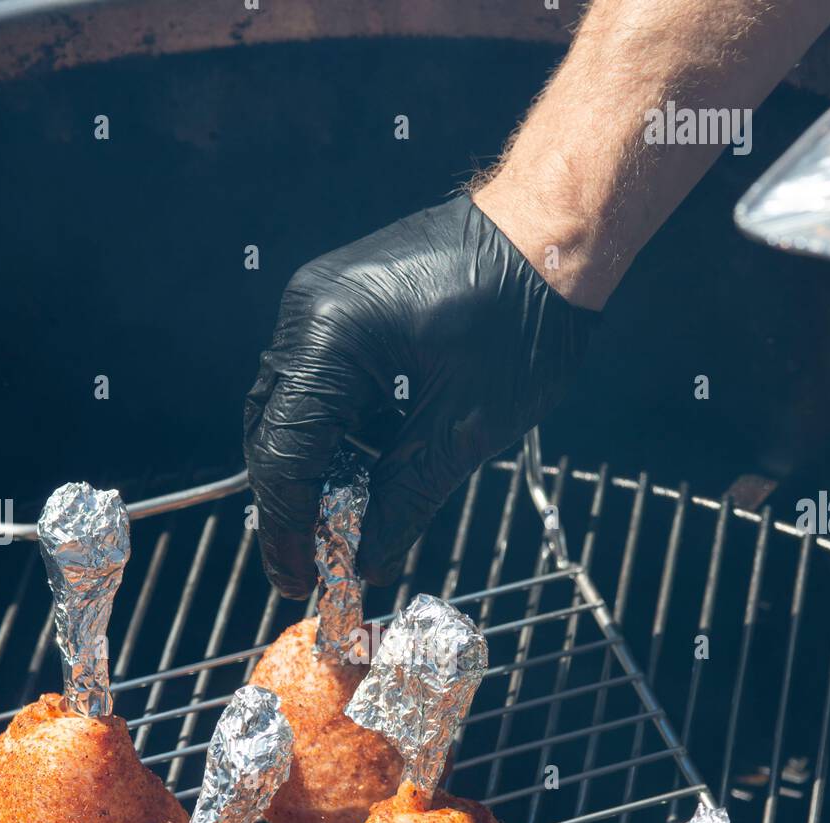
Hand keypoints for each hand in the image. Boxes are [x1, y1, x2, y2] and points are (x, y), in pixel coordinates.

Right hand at [245, 195, 595, 597]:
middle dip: (296, 508)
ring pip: (295, 413)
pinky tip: (375, 473)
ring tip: (351, 529)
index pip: (285, 453)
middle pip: (275, 434)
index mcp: (330, 335)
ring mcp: (322, 304)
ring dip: (321, 474)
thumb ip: (405, 500)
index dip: (290, 529)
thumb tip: (367, 560)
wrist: (554, 234)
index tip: (302, 581)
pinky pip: (324, 387)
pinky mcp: (345, 308)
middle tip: (316, 569)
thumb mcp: (466, 428)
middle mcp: (308, 312)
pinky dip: (343, 438)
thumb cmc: (524, 312)